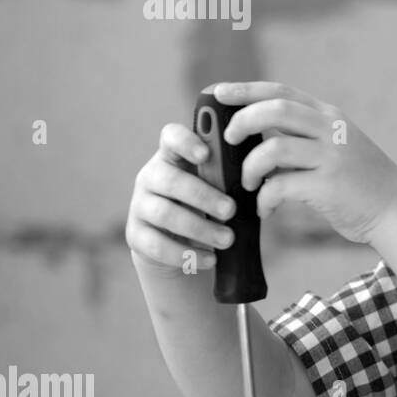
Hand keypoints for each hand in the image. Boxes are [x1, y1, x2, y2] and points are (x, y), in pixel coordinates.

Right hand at [126, 122, 237, 272]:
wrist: (182, 243)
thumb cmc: (210, 206)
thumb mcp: (220, 187)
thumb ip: (233, 176)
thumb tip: (261, 173)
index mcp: (174, 157)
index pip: (171, 137)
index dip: (186, 141)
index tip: (206, 154)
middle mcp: (151, 176)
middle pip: (169, 180)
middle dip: (202, 196)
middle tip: (231, 210)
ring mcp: (140, 206)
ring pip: (164, 214)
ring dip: (199, 228)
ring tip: (227, 239)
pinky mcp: (136, 235)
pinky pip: (156, 245)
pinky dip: (186, 254)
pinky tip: (209, 259)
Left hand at [214, 81, 396, 243]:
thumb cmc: (361, 183)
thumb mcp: (338, 148)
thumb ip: (306, 137)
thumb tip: (254, 138)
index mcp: (330, 117)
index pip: (281, 92)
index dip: (245, 90)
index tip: (217, 92)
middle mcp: (332, 131)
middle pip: (274, 109)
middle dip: (241, 121)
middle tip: (228, 140)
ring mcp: (332, 157)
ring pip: (272, 148)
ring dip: (249, 167)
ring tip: (247, 184)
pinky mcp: (329, 187)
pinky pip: (280, 186)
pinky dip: (264, 199)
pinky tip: (265, 209)